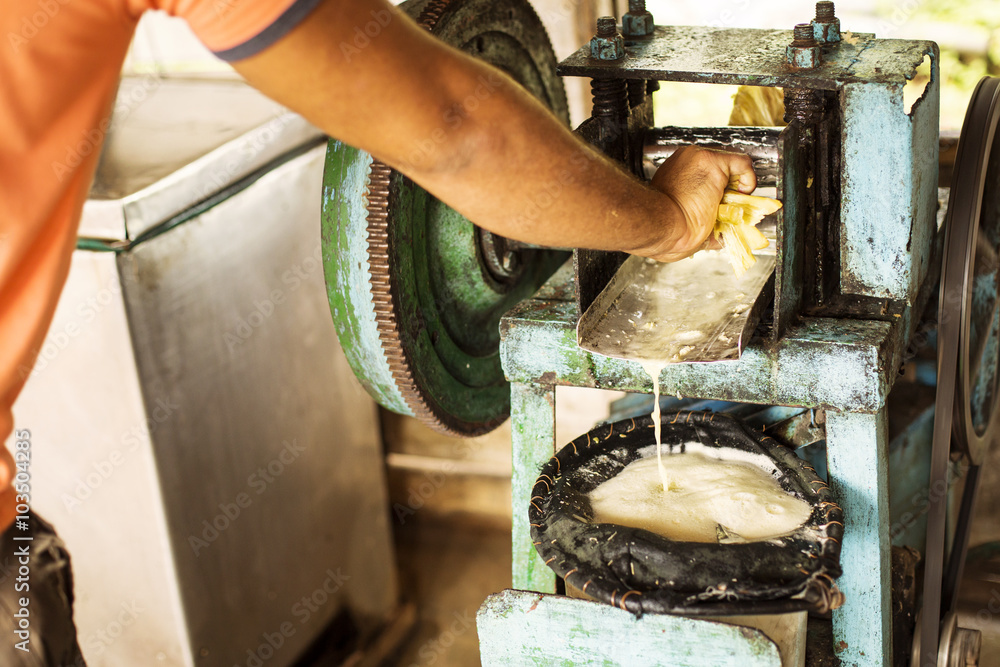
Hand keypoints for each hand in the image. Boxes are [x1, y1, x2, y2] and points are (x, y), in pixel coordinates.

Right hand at [642, 145, 756, 261]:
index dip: (718, 192)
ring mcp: (695, 158)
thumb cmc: (664, 231)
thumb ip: (707, 224)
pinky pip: (740, 162)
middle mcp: (683, 162)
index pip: (705, 178)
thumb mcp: (686, 227)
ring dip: (736, 185)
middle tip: (729, 208)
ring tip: (732, 204)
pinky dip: (748, 178)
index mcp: (673, 178)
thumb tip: (727, 233)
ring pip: (729, 164)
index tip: (723, 206)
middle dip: (728, 189)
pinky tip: (742, 193)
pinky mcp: (709, 160)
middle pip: (718, 169)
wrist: (661, 227)